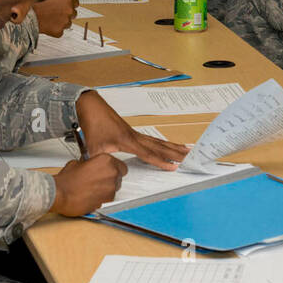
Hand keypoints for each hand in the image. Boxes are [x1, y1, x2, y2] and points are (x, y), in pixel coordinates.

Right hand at [33, 0, 76, 37]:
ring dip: (61, 22)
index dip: (70, 5)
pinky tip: (48, 25)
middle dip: (67, 14)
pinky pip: (60, 31)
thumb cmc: (36, 4)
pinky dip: (55, 30)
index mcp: (68, 0)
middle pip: (73, 14)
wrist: (29, 15)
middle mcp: (69, 11)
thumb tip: (63, 0)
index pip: (76, 3)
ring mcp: (65, 22)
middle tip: (57, 14)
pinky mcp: (60, 31)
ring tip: (50, 20)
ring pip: (68, 23)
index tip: (66, 7)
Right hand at [50, 154, 125, 215]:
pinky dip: (103, 198)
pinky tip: (91, 196)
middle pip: (119, 177)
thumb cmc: (66, 180)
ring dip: (107, 189)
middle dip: (110, 178)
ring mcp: (111, 188)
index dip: (113, 169)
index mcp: (106, 160)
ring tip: (92, 189)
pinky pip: (109, 198)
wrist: (60, 194)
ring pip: (115, 188)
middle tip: (98, 181)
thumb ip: (89, 163)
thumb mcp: (77, 163)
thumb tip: (90, 165)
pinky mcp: (107, 201)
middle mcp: (112, 173)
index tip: (108, 171)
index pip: (120, 165)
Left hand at [74, 90, 189, 167]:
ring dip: (173, 147)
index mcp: (128, 141)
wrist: (92, 108)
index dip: (161, 161)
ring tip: (187, 150)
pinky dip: (162, 143)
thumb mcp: (93, 148)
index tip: (174, 167)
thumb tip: (107, 174)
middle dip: (175, 153)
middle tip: (190, 157)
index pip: (149, 154)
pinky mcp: (132, 133)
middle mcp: (135, 137)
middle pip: (160, 146)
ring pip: (158, 142)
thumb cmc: (93, 127)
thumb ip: (102, 162)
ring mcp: (135, 134)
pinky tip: (167, 145)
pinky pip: (152, 139)